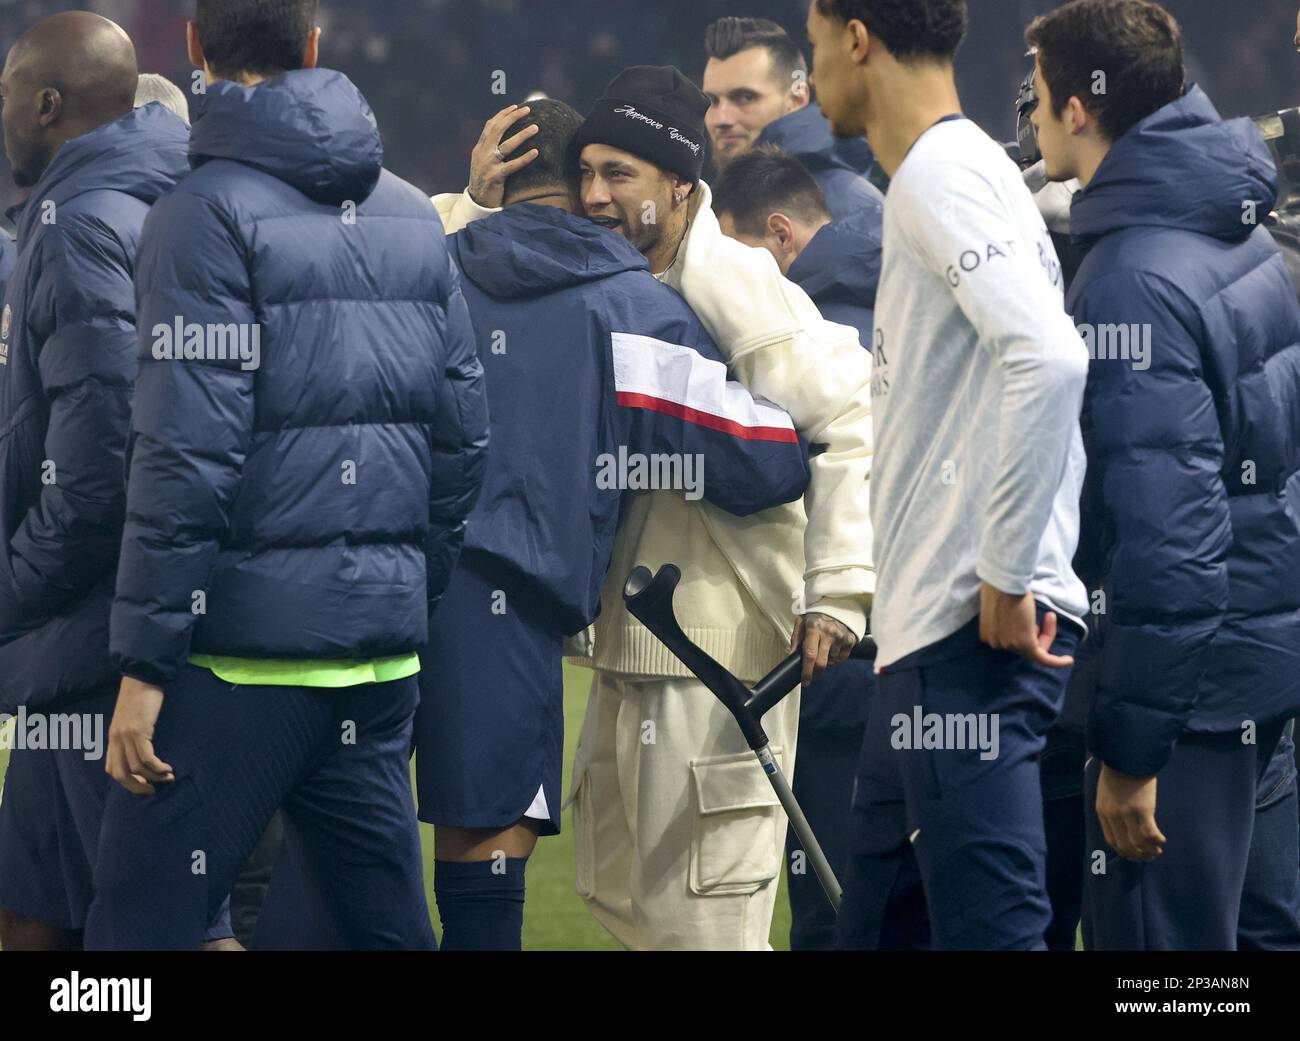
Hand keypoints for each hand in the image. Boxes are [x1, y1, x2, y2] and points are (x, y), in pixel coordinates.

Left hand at [106, 676, 173, 795]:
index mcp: (113, 737)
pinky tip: (167, 768)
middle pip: (121, 774)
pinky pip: (147, 758)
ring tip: (168, 777)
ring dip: (153, 777)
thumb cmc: (141, 695)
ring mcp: (126, 735)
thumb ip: (132, 733)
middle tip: (153, 790)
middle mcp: (116, 739)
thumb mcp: (132, 718)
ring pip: (136, 768)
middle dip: (137, 787)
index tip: (144, 784)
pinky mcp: (138, 731)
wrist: (143, 676)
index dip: (127, 782)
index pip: (112, 768)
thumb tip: (143, 748)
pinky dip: (157, 767)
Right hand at [467, 104, 540, 208]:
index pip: (490, 126)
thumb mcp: (483, 162)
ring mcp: (488, 165)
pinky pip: (513, 165)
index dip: (502, 115)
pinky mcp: (495, 177)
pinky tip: (536, 152)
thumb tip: (503, 137)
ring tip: (535, 127)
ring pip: (507, 145)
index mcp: (479, 148)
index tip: (515, 107)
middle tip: (527, 109)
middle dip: (513, 117)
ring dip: (522, 135)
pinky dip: (525, 158)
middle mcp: (482, 153)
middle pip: (498, 130)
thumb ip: (490, 149)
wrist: (477, 203)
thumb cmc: (484, 182)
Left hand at [792, 611, 856, 686]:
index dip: (807, 671)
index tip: (805, 681)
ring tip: (823, 651)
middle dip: (815, 673)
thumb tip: (792, 655)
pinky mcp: (850, 640)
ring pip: (832, 662)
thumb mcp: (802, 621)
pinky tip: (832, 650)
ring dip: (826, 662)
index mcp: (814, 628)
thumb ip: (796, 637)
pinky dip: (836, 659)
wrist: (839, 605)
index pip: (810, 654)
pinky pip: (842, 658)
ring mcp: (841, 637)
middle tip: (811, 677)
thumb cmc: (817, 615)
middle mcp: (828, 633)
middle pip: (822, 662)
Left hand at [978, 582, 1073, 667]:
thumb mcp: (1000, 606)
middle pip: (1024, 646)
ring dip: (1048, 633)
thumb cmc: (1003, 586)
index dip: (1027, 630)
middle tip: (1048, 615)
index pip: (1012, 640)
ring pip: (1036, 649)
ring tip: (1050, 615)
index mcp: (987, 634)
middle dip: (1039, 632)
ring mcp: (1010, 645)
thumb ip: (1006, 620)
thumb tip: (1019, 624)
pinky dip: (1057, 662)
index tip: (1036, 621)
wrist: (1006, 580)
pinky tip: (1068, 660)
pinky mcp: (1024, 644)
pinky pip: (1043, 659)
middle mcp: (996, 643)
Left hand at [1096, 763, 1164, 861]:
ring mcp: (1127, 814)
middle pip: (1125, 846)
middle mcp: (1113, 816)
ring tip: (1157, 850)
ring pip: (1138, 843)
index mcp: (1102, 812)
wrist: (1126, 756)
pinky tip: (1162, 840)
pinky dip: (1157, 840)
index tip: (1135, 854)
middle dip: (1138, 855)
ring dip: (1149, 851)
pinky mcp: (1143, 810)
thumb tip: (1123, 824)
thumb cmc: (1118, 771)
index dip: (1124, 851)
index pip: (1112, 840)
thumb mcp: (1107, 793)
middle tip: (1149, 856)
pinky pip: (1150, 833)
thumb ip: (1112, 809)